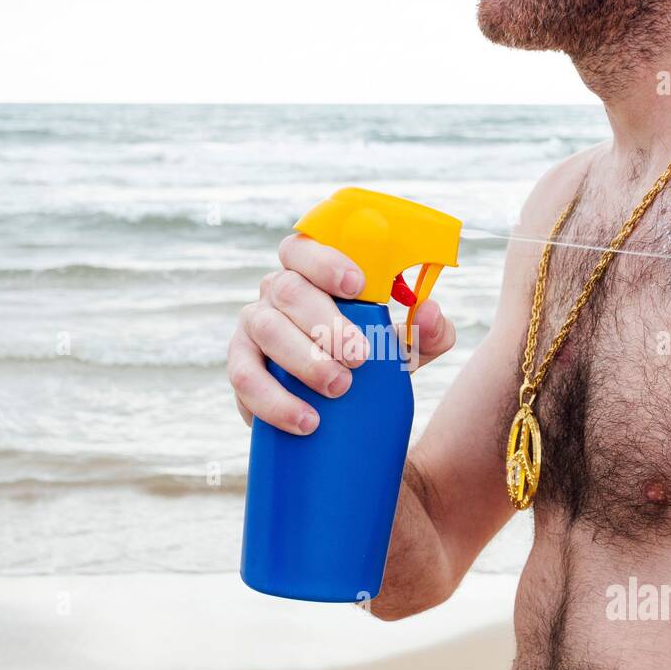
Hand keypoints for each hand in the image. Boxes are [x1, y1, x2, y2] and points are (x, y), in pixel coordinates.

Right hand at [228, 234, 455, 433]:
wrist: (337, 411)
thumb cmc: (369, 361)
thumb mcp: (405, 348)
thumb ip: (428, 332)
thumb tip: (430, 312)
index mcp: (309, 273)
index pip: (304, 248)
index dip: (326, 261)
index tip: (358, 286)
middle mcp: (275, 293)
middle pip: (289, 290)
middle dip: (325, 321)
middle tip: (360, 356)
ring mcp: (252, 328)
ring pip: (266, 329)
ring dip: (303, 359)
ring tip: (339, 388)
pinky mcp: (240, 369)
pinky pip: (245, 378)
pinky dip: (275, 401)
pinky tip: (306, 420)